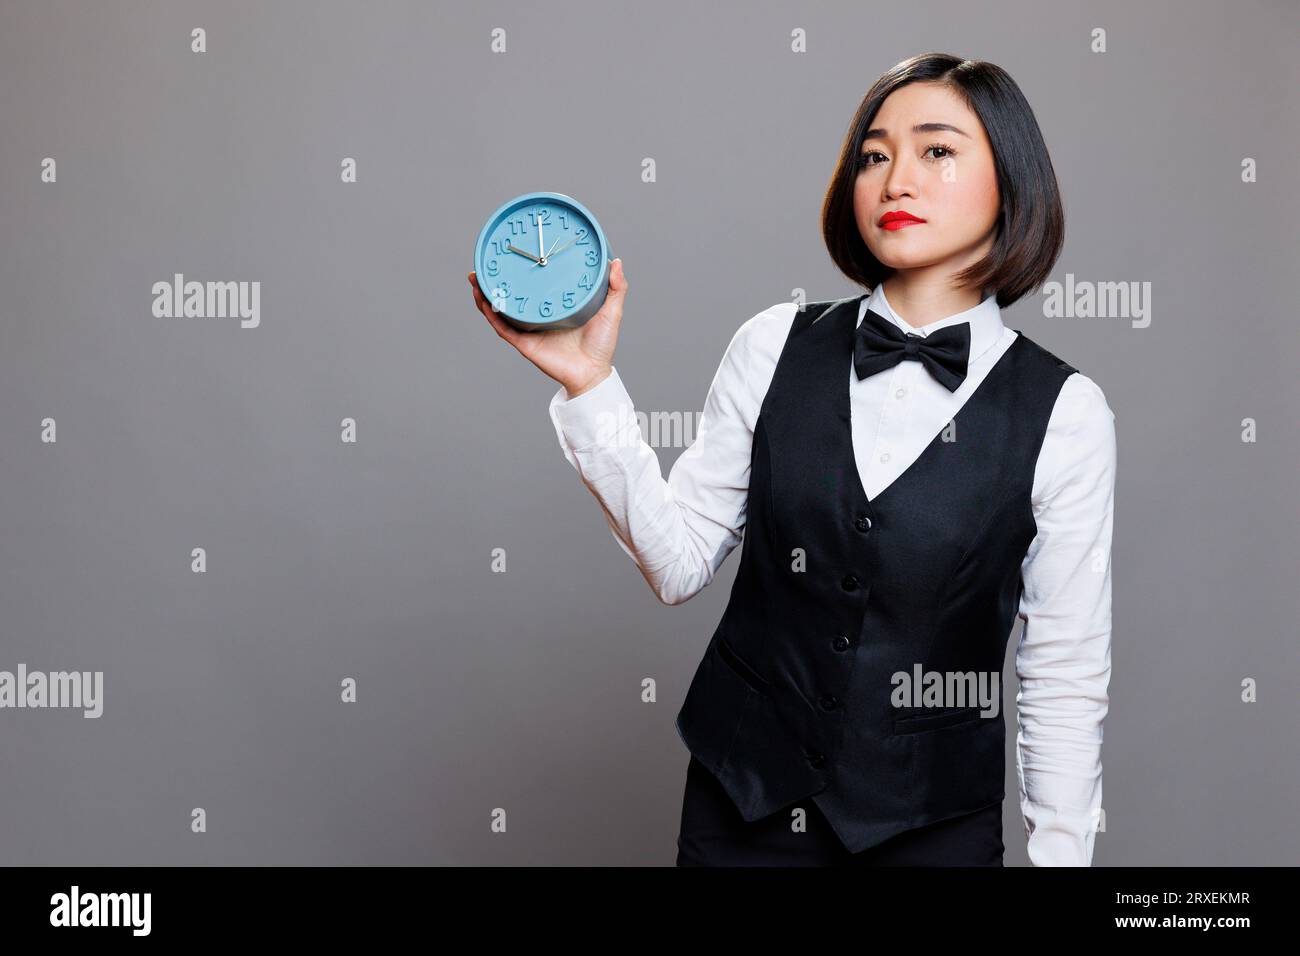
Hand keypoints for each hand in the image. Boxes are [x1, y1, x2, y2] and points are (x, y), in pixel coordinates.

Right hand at [469, 258, 626, 397]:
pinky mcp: (525, 343)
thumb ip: (616, 286)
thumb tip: (615, 260)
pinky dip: (492, 314)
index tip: (515, 252)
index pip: (534, 285)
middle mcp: (538, 316)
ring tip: (475, 277)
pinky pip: (503, 327)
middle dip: (494, 280)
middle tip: (485, 261)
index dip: (521, 270)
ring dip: (484, 294)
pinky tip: (484, 300)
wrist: (594, 372)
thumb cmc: (602, 344)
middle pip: (510, 295)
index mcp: (553, 306)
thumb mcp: (611, 310)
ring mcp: (529, 329)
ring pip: (500, 309)